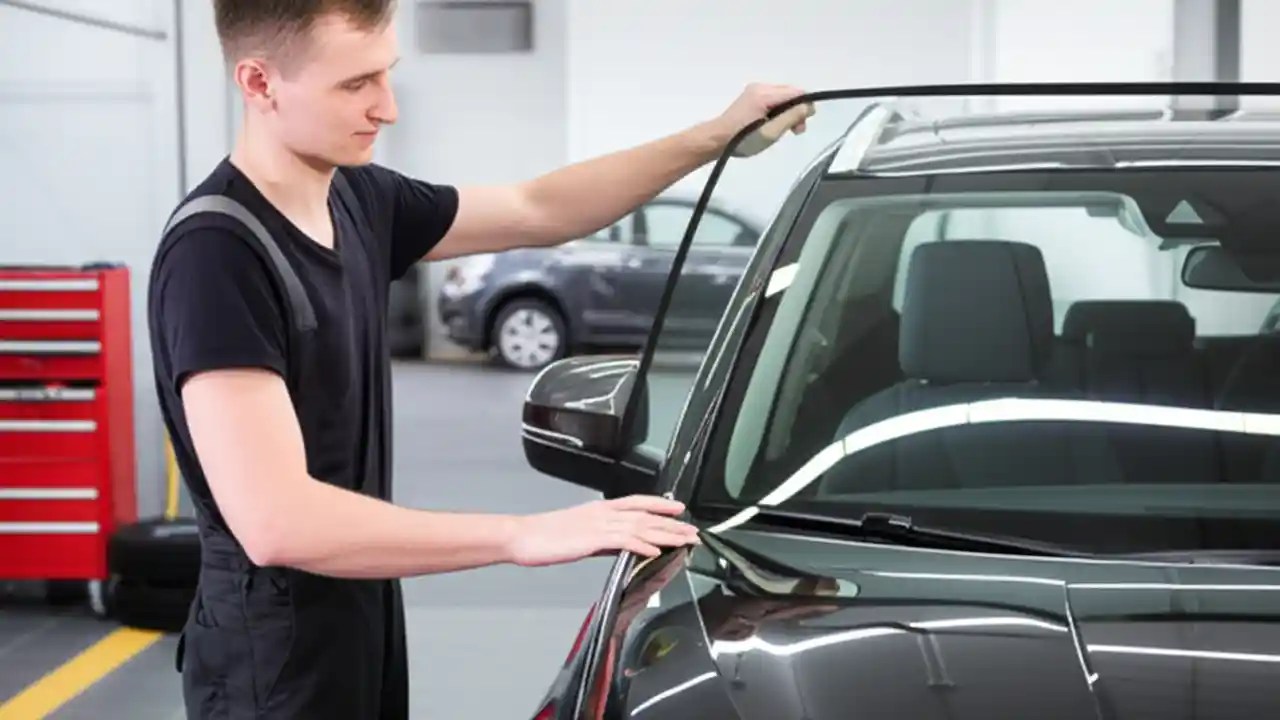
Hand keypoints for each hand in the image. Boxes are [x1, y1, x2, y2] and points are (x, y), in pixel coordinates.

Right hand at [508, 495, 700, 566]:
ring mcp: (598, 524)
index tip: (679, 508)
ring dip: (665, 534)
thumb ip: (605, 538)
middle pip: (645, 515)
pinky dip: (642, 545)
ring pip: (640, 527)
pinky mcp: (592, 539)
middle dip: (672, 524)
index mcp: (601, 509)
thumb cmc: (548, 536)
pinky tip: (656, 551)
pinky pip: (623, 541)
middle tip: (693, 531)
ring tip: (684, 541)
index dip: (660, 504)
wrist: (524, 537)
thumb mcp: (582, 534)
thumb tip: (626, 546)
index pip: (638, 502)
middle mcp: (603, 513)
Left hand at [710, 82, 811, 146]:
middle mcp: (760, 87)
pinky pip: (774, 100)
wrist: (716, 140)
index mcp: (765, 94)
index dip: (805, 107)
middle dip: (797, 110)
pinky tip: (772, 124)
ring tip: (782, 130)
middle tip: (794, 131)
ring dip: (788, 112)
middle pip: (791, 93)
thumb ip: (792, 117)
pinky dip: (778, 111)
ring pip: (783, 97)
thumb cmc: (743, 140)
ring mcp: (755, 91)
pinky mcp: (752, 97)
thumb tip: (808, 106)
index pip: (797, 92)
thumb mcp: (771, 132)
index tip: (800, 126)